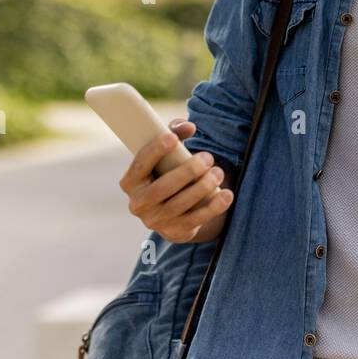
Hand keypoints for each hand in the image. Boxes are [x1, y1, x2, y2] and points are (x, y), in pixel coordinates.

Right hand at [118, 119, 232, 243]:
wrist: (174, 209)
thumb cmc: (168, 171)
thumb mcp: (167, 153)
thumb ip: (174, 133)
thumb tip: (188, 126)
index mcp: (130, 182)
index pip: (139, 165)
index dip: (154, 151)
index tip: (172, 138)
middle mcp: (138, 204)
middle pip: (162, 188)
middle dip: (187, 171)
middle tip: (208, 157)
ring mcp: (155, 221)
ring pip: (179, 205)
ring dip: (202, 187)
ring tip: (218, 172)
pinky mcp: (175, 232)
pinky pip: (196, 220)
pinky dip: (213, 207)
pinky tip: (227, 194)